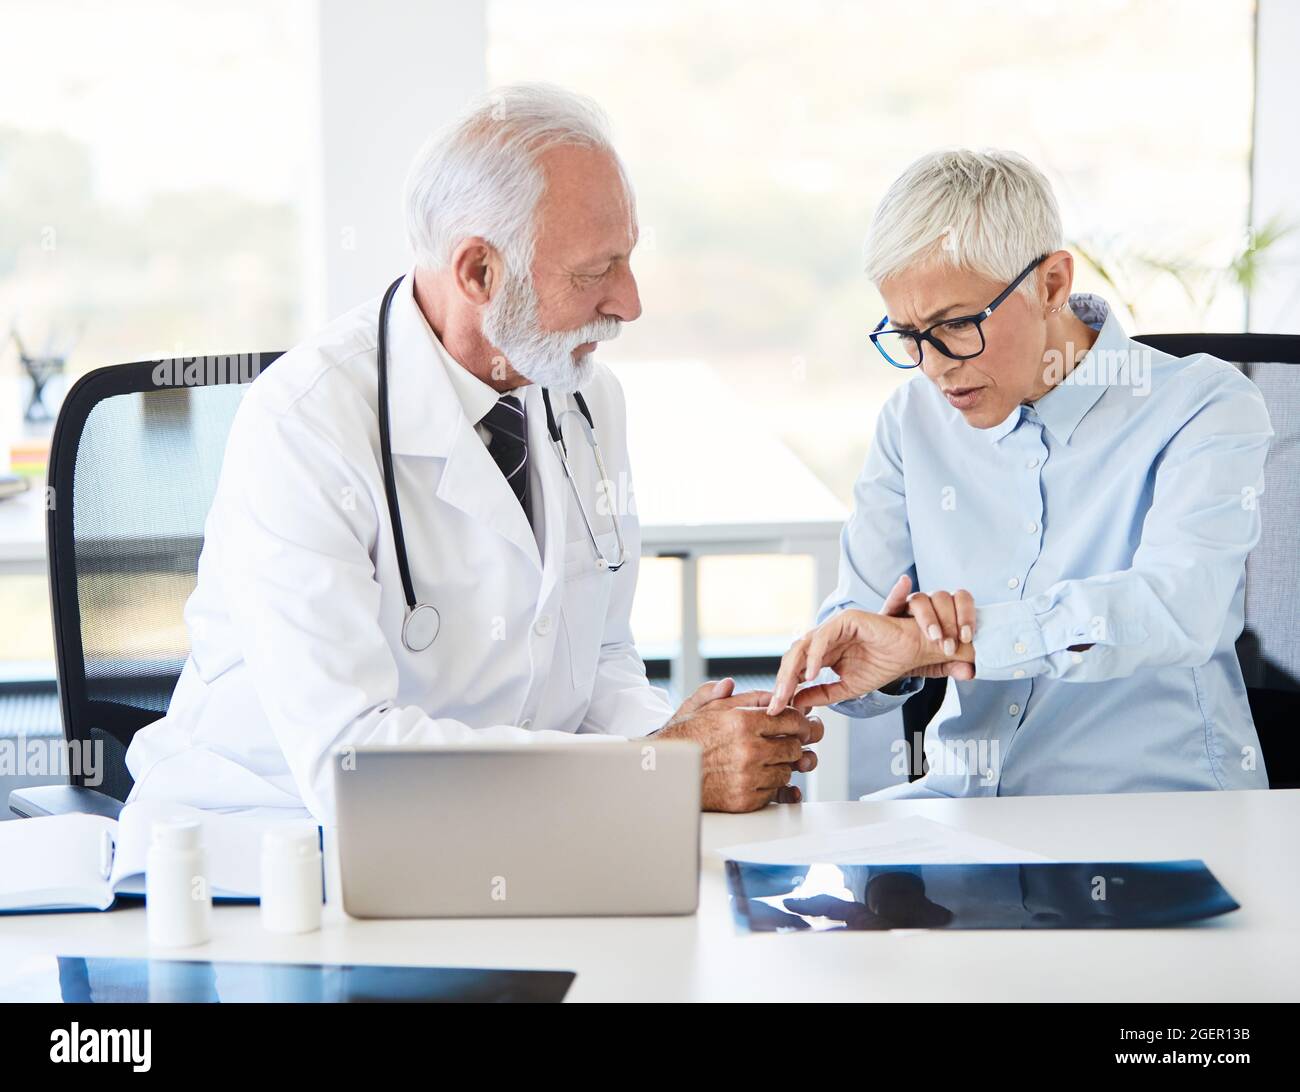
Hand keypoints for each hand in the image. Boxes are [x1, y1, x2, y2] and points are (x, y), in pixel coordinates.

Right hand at [657, 679, 823, 810]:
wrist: (665, 775)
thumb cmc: (683, 740)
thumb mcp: (701, 708)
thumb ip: (725, 694)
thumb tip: (733, 683)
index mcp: (741, 722)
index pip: (792, 719)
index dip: (802, 722)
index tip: (802, 725)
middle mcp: (748, 749)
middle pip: (795, 747)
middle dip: (794, 744)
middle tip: (788, 743)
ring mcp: (748, 777)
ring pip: (787, 771)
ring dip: (781, 765)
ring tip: (767, 759)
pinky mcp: (745, 800)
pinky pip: (773, 792)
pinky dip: (769, 785)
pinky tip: (757, 776)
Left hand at [767, 608, 972, 712]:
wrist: (912, 652)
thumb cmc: (885, 665)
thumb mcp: (848, 687)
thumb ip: (823, 694)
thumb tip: (796, 702)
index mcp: (823, 652)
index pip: (796, 669)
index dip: (785, 688)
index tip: (776, 710)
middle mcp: (824, 638)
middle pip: (793, 657)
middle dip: (782, 681)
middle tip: (775, 704)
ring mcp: (833, 627)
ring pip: (803, 646)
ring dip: (791, 671)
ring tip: (786, 692)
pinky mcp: (844, 620)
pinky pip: (822, 639)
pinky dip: (814, 657)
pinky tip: (809, 676)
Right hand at [880, 574, 976, 679]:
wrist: (892, 659)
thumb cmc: (918, 655)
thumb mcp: (936, 664)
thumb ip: (952, 665)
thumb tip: (970, 671)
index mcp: (946, 612)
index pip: (961, 600)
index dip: (966, 615)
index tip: (966, 637)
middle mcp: (930, 605)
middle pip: (943, 598)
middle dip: (949, 621)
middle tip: (949, 644)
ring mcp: (910, 606)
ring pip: (922, 599)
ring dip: (929, 617)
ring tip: (933, 635)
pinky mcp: (890, 611)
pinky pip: (894, 599)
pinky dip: (899, 590)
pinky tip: (904, 582)